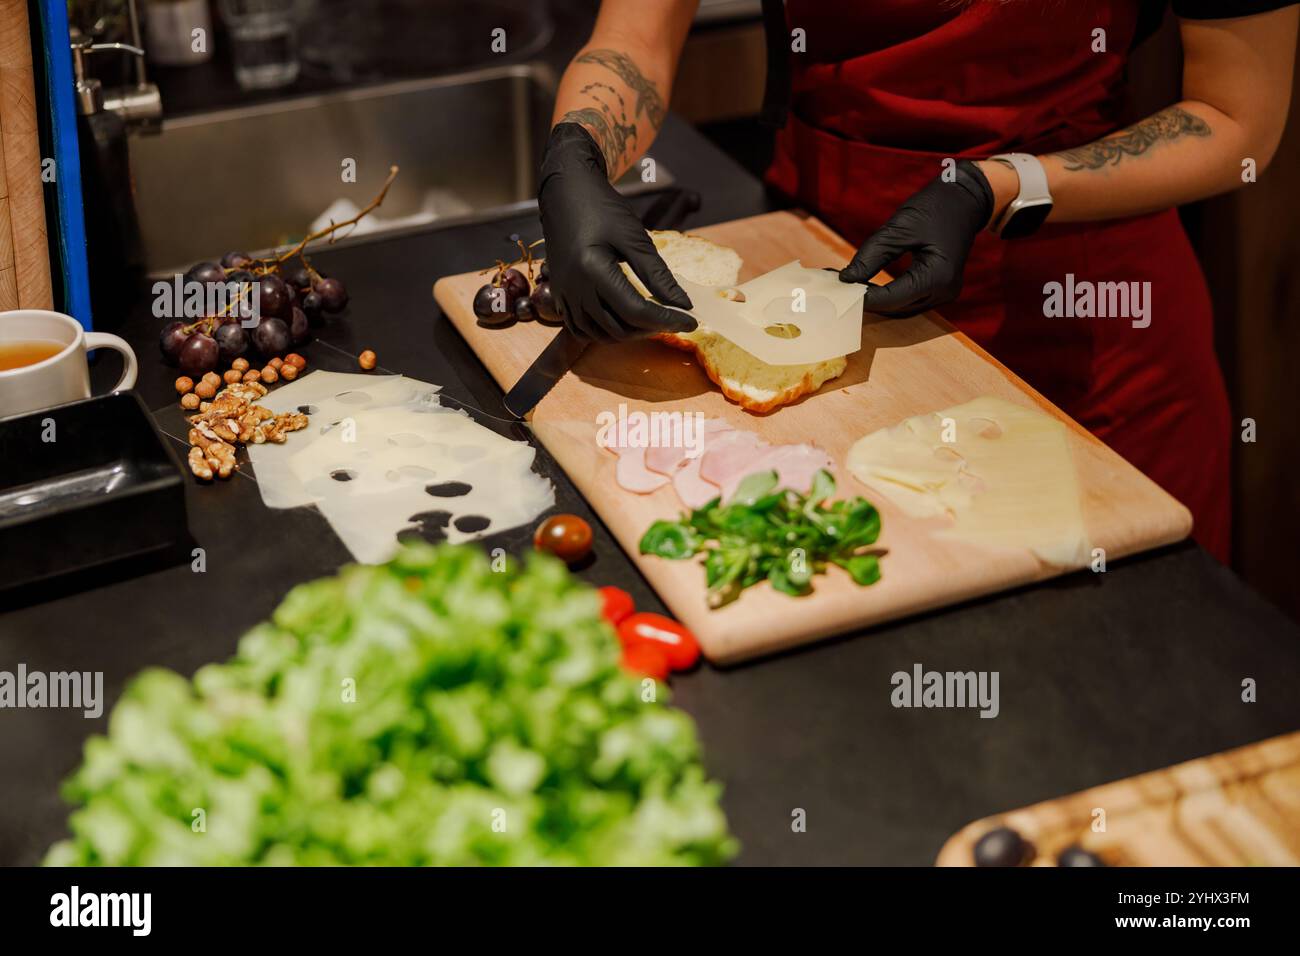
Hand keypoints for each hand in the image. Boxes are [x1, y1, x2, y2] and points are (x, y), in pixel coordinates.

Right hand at [538, 123, 695, 340]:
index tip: (691, 320)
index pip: (636, 311)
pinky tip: (625, 320)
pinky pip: (584, 330)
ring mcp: (564, 297)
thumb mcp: (634, 237)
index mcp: (592, 270)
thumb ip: (657, 274)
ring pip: (602, 335)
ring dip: (631, 333)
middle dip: (651, 328)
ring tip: (652, 318)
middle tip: (673, 316)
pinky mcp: (560, 298)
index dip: (667, 320)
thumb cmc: (602, 209)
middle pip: (620, 328)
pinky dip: (607, 332)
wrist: (565, 195)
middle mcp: (574, 290)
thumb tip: (683, 304)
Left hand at [839, 159, 994, 317]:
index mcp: (937, 276)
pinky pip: (909, 301)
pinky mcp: (939, 290)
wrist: (965, 200)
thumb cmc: (934, 208)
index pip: (892, 298)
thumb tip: (846, 279)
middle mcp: (943, 292)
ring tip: (849, 287)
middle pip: (896, 308)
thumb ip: (871, 255)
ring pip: (901, 309)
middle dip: (867, 301)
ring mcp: (944, 294)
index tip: (837, 291)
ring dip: (876, 301)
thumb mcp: (898, 228)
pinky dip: (888, 296)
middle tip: (837, 289)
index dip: (863, 298)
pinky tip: (867, 286)